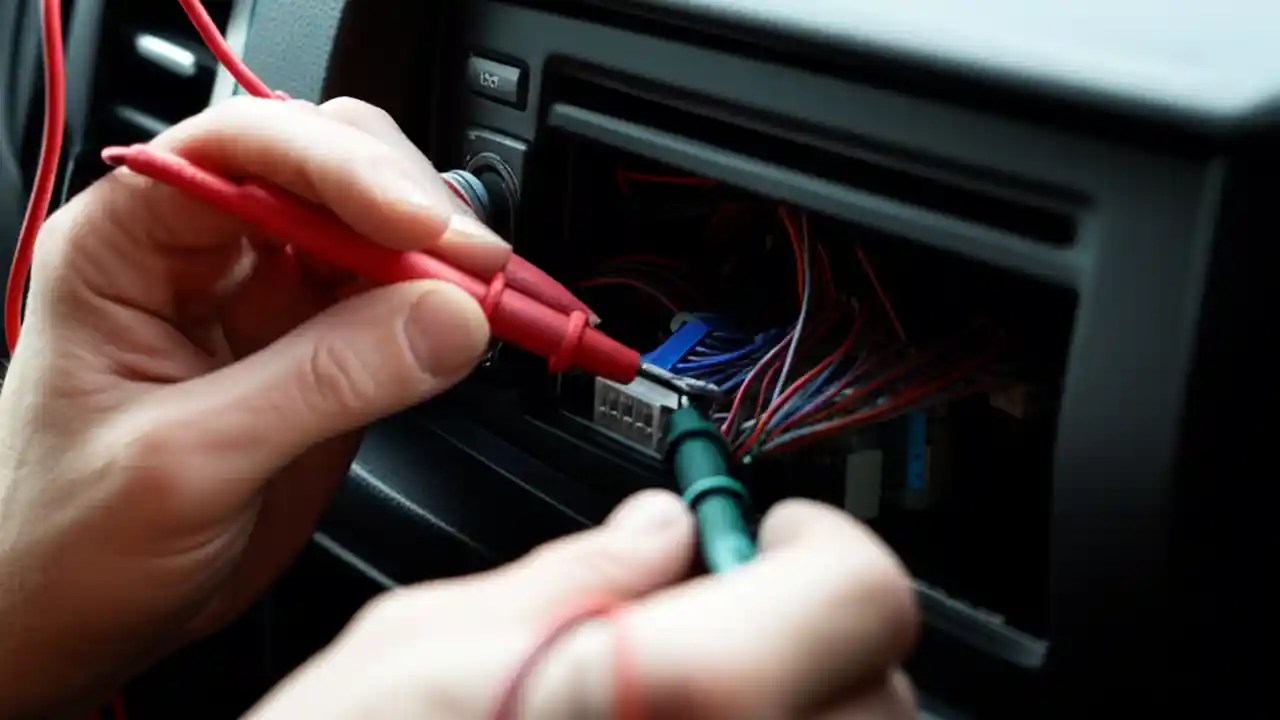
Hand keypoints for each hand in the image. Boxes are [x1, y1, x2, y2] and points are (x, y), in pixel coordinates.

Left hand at [0, 96, 509, 715]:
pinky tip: (474, 331)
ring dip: (443, 258)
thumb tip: (448, 318)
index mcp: (126, 247)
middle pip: (325, 167)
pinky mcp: (324, 355)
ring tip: (492, 306)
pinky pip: (400, 304)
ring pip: (376, 231)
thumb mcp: (186, 462)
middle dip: (410, 205)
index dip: (341, 167)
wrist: (68, 624)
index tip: (421, 226)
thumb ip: (321, 383)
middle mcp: (205, 257)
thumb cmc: (64, 541)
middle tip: (477, 270)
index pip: (243, 149)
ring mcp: (271, 305)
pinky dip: (449, 313)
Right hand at [246, 492, 918, 719]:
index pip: (860, 592)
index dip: (818, 545)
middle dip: (808, 634)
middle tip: (719, 619)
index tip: (769, 536)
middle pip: (879, 688)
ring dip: (795, 710)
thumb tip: (651, 532)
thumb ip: (563, 577)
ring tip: (684, 701)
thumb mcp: (417, 651)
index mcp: (679, 700)